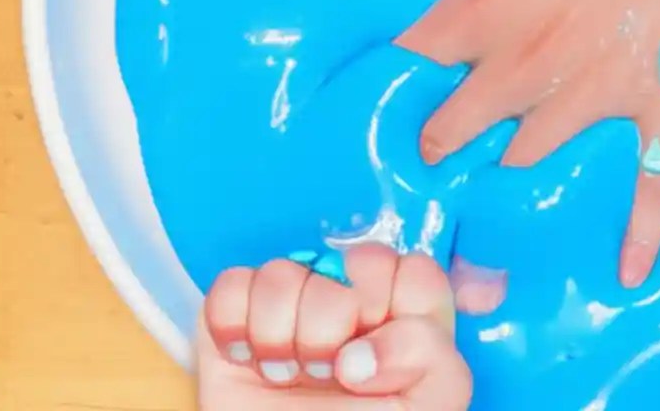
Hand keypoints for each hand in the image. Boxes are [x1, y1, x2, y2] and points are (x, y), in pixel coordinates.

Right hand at [198, 245, 483, 410]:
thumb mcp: (425, 404)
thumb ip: (428, 358)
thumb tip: (359, 352)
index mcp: (407, 319)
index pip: (415, 271)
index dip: (395, 304)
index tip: (372, 353)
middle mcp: (353, 304)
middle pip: (350, 262)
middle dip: (335, 321)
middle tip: (328, 369)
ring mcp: (295, 307)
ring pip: (283, 272)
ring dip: (279, 333)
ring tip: (286, 374)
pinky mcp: (238, 318)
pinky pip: (231, 285)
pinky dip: (231, 325)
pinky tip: (246, 360)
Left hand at [317, 0, 659, 286]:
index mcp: (475, 16)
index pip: (405, 80)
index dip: (384, 102)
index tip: (373, 122)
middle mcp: (522, 71)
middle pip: (456, 137)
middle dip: (438, 151)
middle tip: (434, 163)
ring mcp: (591, 99)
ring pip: (531, 167)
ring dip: (510, 185)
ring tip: (495, 202)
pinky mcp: (659, 109)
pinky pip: (652, 186)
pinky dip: (641, 232)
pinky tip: (629, 273)